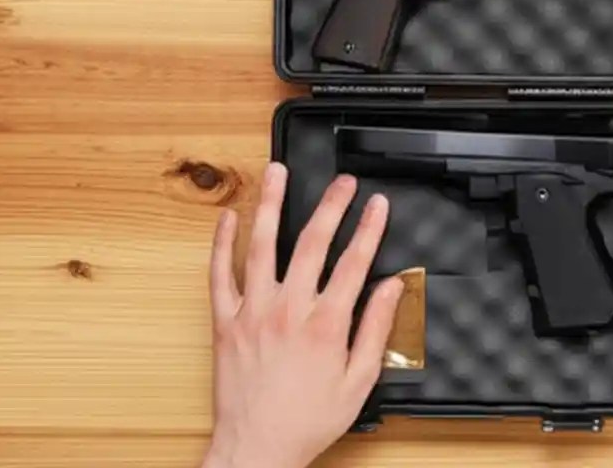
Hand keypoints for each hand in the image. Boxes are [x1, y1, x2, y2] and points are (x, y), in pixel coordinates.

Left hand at [204, 164, 402, 467]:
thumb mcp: (359, 381)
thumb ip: (375, 329)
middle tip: (342, 181)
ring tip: (277, 172)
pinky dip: (223, 243)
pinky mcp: (225, 322)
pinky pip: (219, 274)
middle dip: (332, 205)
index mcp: (325, 324)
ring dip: (271, 205)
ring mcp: (253, 312)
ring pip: (262, 246)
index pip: (354, 262)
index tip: (378, 204)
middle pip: (313, 242)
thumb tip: (392, 289)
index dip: (370, 228)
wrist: (256, 448)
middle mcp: (288, 310)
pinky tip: (228, 218)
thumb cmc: (307, 420)